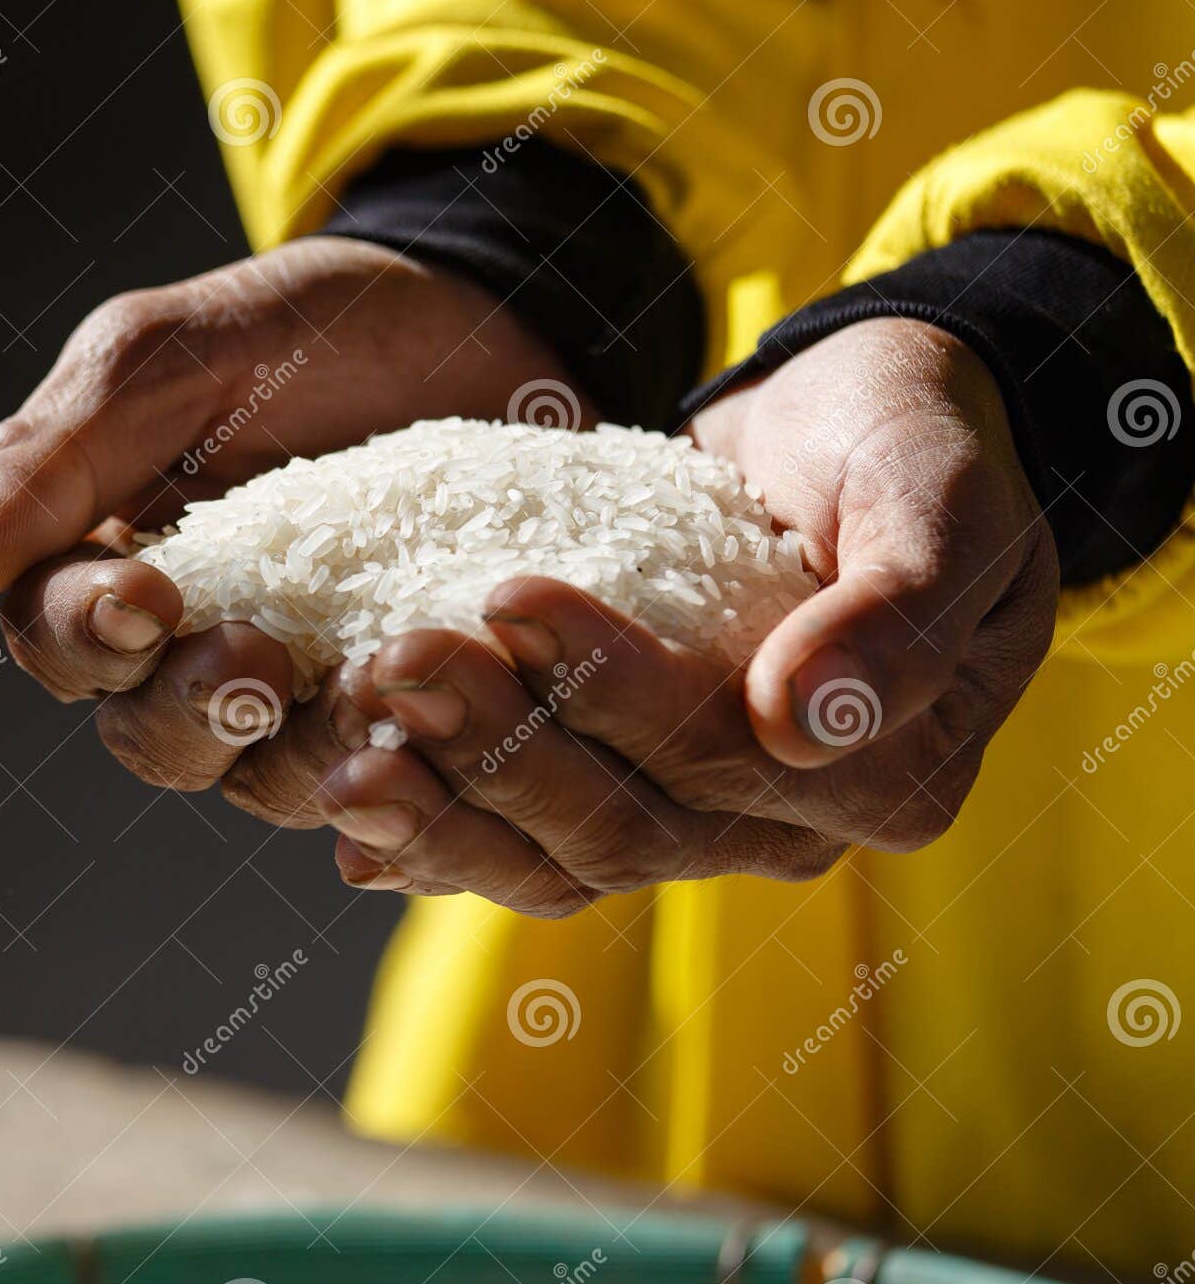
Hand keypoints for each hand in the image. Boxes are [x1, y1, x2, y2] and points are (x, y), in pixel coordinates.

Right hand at [0, 236, 580, 786]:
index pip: (59, 640)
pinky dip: (401, 767)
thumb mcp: (170, 360)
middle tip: (257, 663)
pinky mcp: (399, 700)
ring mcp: (301, 684)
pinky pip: (384, 769)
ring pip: (263, 777)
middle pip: (151, 736)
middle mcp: (192, 646)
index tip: (146, 598)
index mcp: (108, 564)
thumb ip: (56, 460)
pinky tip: (429, 736)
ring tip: (362, 689)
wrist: (474, 318)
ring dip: (301, 753)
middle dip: (191, 712)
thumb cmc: (305, 326)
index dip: (87, 637)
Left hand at [238, 319, 1057, 914]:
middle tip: (397, 658)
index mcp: (890, 779)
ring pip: (566, 852)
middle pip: (630, 824)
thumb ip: (893, 615)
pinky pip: (534, 840)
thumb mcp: (936, 503)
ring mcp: (705, 815)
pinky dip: (447, 834)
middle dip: (503, 746)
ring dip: (452, 803)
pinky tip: (351, 817)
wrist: (856, 431)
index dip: (615, 692)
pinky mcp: (632, 784)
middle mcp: (791, 825)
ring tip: (347, 745)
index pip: (729, 760)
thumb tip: (798, 723)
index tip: (511, 592)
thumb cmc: (914, 450)